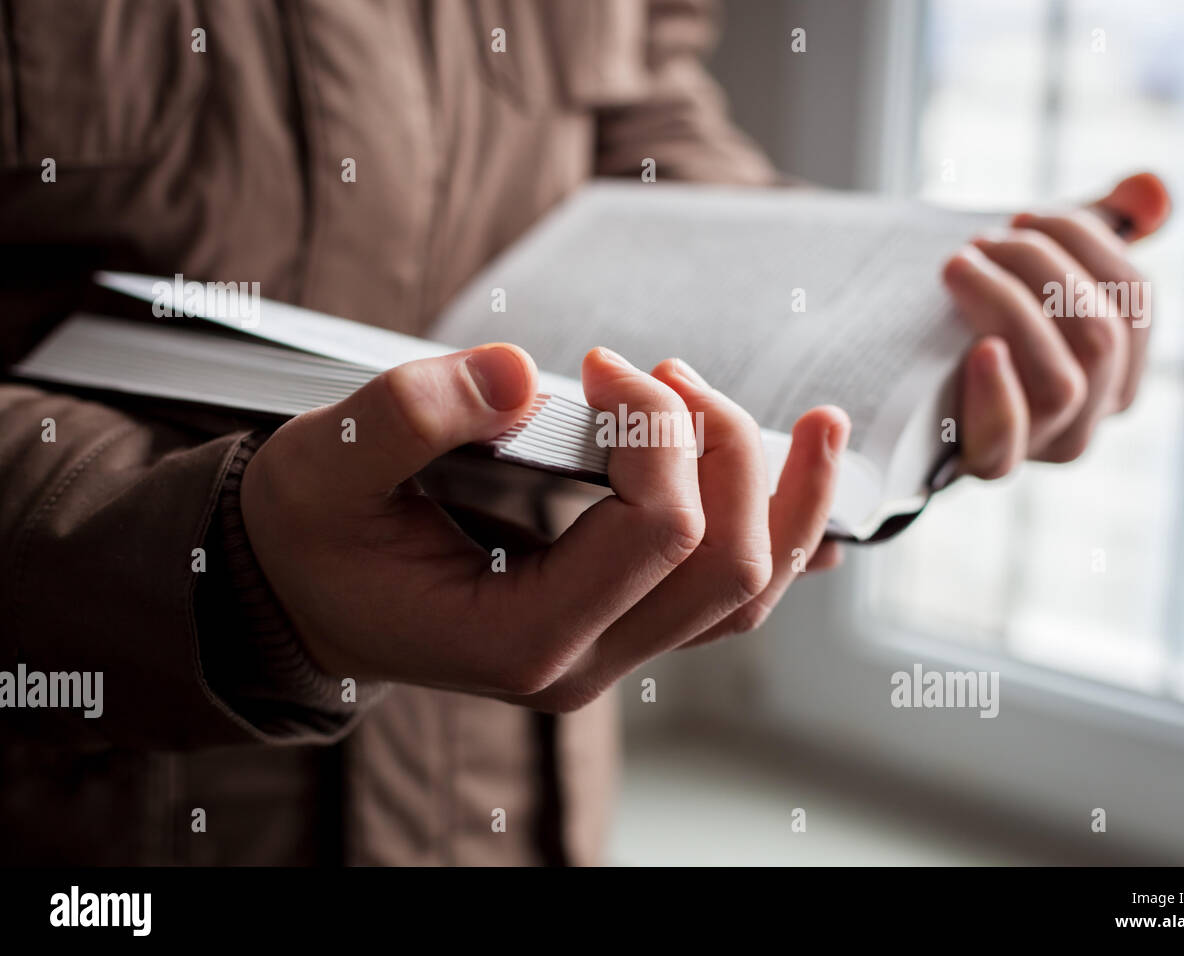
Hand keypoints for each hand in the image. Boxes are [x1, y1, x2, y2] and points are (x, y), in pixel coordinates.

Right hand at [240, 344, 848, 711]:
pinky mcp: (621, 622)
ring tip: (818, 426)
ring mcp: (611, 650)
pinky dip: (777, 540)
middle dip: (727, 450)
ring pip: (748, 592)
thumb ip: (413, 414)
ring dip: (787, 501)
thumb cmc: (317, 532)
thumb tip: (517, 374)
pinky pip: (727, 598)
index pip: (656, 535)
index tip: (601, 365)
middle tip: (669, 375)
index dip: (656, 429)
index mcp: (520, 636)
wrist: (305, 590)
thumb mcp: (328, 465)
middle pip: (726, 566)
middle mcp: (582, 661)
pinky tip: (804, 490)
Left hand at [942, 171, 1171, 476]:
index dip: (1085, 244)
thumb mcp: (1037, 262)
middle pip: (1101, 337)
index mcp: (1118, 370)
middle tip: (981, 241)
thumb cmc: (977, 313)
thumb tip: (1152, 191)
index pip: (1135, 302)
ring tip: (958, 267)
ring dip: (1010, 310)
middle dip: (1041, 270)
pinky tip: (980, 348)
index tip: (1024, 216)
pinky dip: (998, 391)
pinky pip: (1007, 440)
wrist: (895, 371)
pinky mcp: (986, 460)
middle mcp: (1091, 414)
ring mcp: (1041, 443)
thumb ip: (1099, 223)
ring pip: (1062, 382)